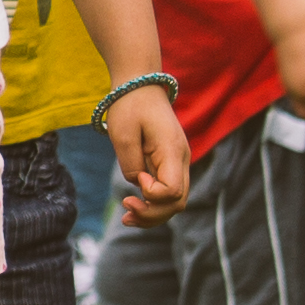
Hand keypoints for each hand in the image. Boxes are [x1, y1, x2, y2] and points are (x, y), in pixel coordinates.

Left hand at [105, 87, 191, 219]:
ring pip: (175, 201)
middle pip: (177, 202)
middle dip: (152, 214)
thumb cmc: (130, 106)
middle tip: (125, 211)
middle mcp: (182, 160)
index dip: (152, 194)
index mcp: (173, 151)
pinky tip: (134, 208)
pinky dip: (153, 204)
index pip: (172, 191)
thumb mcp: (122, 134)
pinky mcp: (170, 164)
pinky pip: (167, 192)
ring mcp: (178, 163)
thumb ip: (130, 165)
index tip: (138, 178)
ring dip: (153, 214)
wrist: (140, 86)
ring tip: (127, 218)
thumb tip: (138, 185)